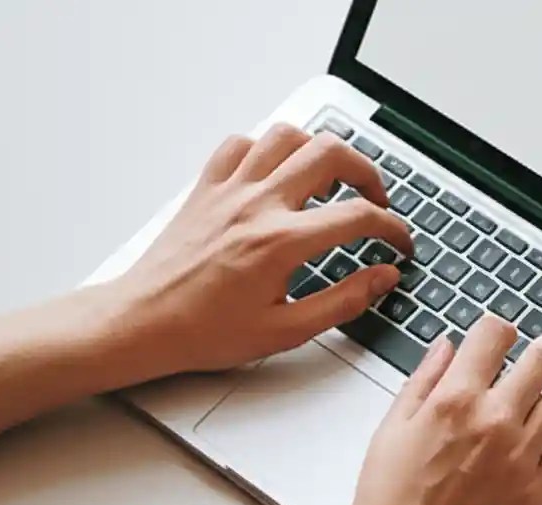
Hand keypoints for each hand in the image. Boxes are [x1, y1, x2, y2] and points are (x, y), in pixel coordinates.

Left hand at [103, 123, 411, 378]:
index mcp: (280, 243)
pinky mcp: (206, 187)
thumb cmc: (204, 332)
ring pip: (287, 136)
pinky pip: (240, 145)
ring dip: (319, 150)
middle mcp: (257, 205)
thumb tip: (382, 278)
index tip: (399, 244)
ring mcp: (229, 189)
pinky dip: (267, 150)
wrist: (142, 323)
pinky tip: (276, 174)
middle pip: (329, 153)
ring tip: (332, 179)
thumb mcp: (286, 331)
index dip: (392, 228)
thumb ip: (343, 301)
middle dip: (367, 172)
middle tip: (376, 200)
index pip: (357, 216)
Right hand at [341, 317, 541, 504]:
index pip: (495, 334)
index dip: (501, 329)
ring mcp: (521, 456)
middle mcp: (494, 420)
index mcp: (455, 399)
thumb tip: (447, 346)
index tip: (506, 335)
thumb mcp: (392, 428)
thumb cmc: (388, 502)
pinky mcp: (537, 491)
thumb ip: (424, 380)